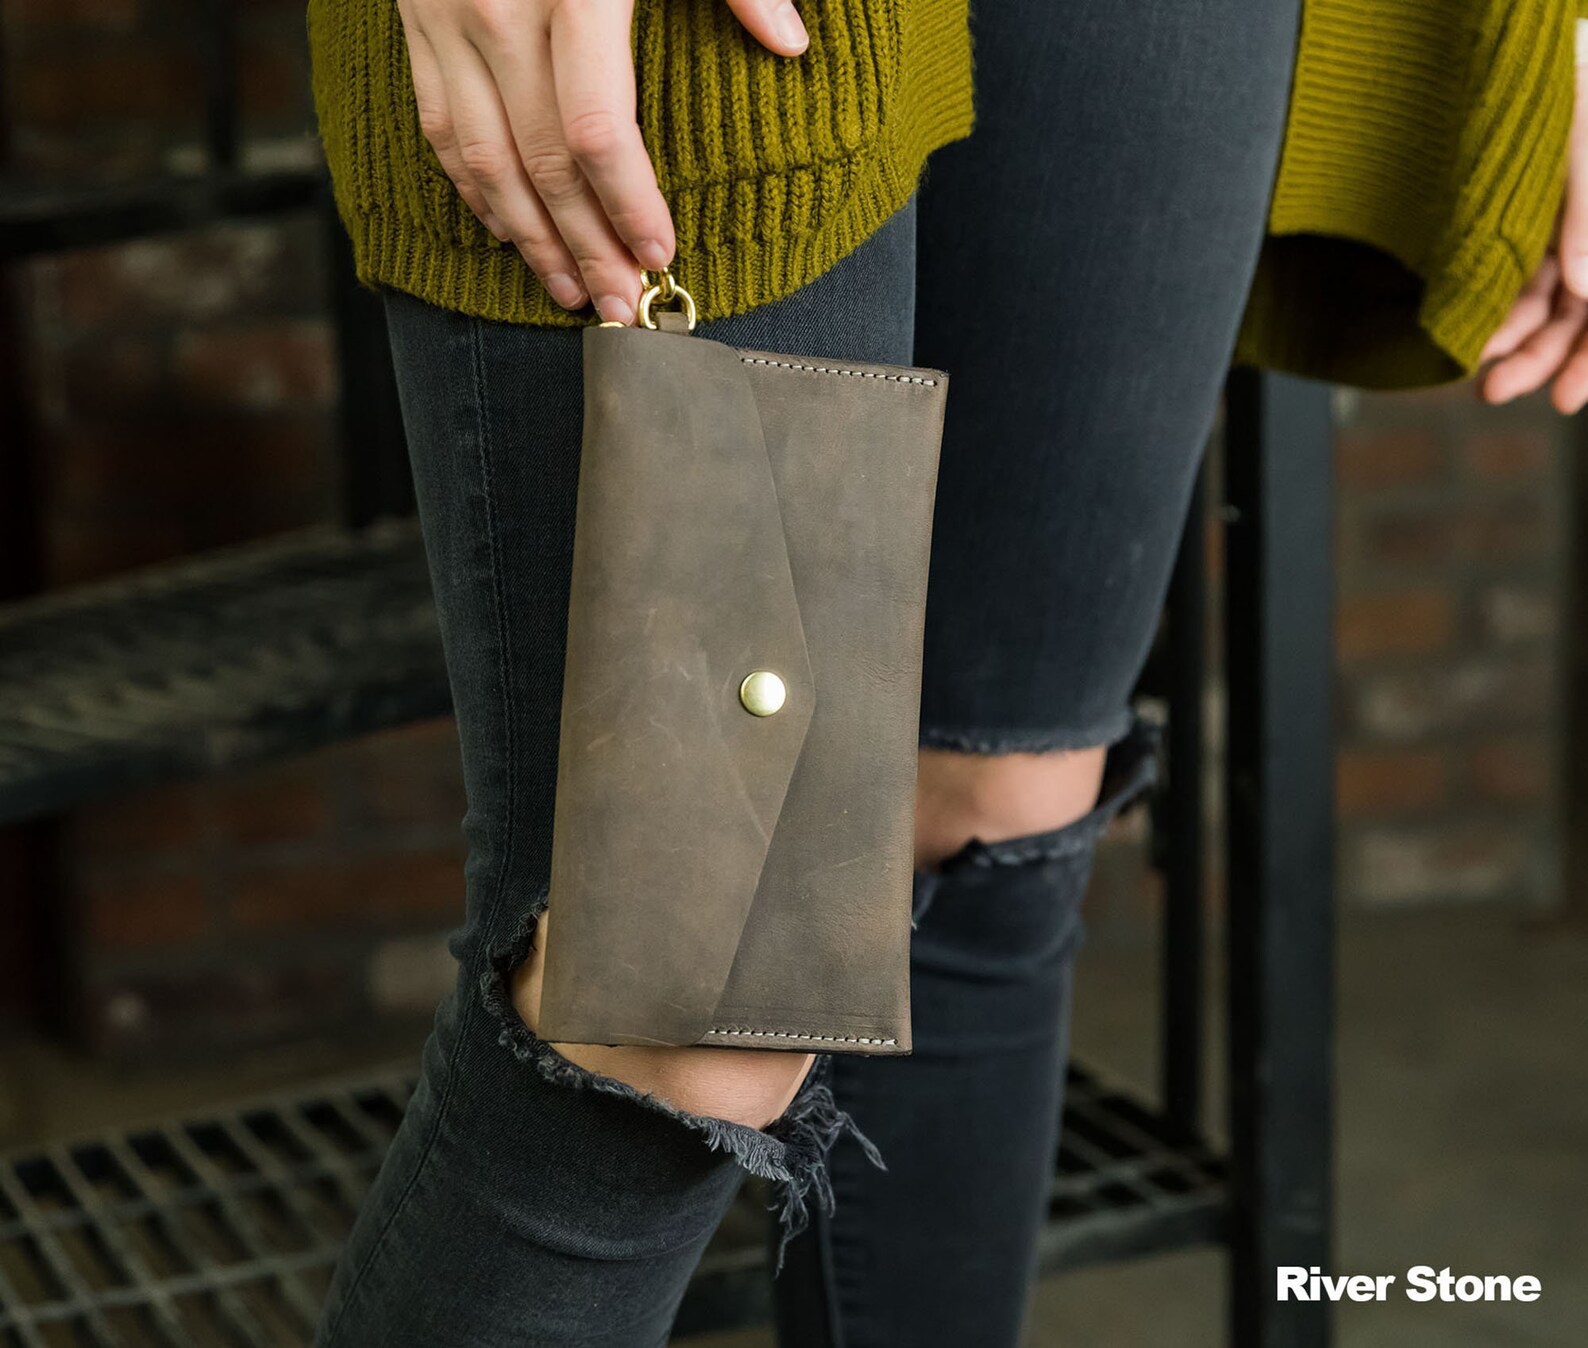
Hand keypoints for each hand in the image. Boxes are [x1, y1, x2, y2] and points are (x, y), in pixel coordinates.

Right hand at [399, 0, 809, 321]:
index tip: (660, 252)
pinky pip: (439, 128)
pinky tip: (508, 232)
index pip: (597, 132)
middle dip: (585, 246)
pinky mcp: (415, 20)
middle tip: (622, 307)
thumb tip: (790, 41)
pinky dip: (474, 190)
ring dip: (528, 239)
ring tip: (568, 292)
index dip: (627, 205)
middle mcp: (498, 11)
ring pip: (483, 162)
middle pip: (543, 166)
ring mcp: (445, 19)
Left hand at [1478, 52, 1587, 410]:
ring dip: (1516, 344)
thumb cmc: (1581, 94)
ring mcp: (1568, 233)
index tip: (1563, 400)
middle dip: (1543, 360)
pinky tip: (1475, 335)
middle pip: (1582, 317)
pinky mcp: (1532, 224)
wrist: (1554, 54)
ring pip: (1548, 305)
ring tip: (1480, 375)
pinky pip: (1522, 279)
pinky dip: (1502, 311)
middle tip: (1495, 392)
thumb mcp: (1585, 155)